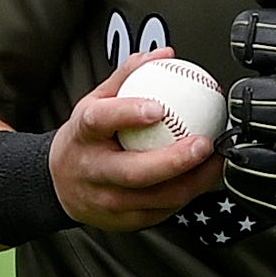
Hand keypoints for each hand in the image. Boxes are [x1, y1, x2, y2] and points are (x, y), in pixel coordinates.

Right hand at [49, 52, 223, 230]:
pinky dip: (186, 195)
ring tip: (216, 163)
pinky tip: (204, 179)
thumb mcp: (95, 104)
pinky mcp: (123, 222)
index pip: (101, 121)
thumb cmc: (86, 139)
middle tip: (203, 143)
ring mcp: (107, 201)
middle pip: (136, 172)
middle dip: (174, 160)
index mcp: (84, 135)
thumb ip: (128, 77)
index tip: (159, 108)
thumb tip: (163, 54)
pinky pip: (162, 211)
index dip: (129, 114)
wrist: (59, 185)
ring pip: (156, 198)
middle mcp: (93, 170)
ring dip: (193, 182)